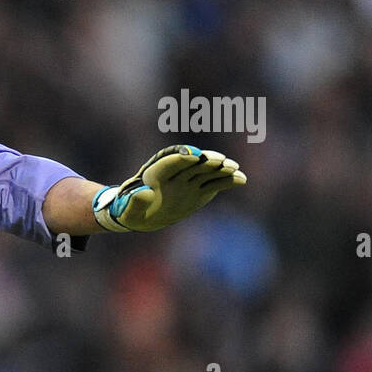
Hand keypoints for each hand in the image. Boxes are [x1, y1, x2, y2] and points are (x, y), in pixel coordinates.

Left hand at [92, 145, 246, 231]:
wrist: (143, 216)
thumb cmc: (131, 212)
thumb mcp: (129, 211)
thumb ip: (135, 202)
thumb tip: (143, 193)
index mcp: (156, 174)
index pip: (170, 162)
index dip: (181, 158)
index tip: (194, 156)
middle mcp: (175, 174)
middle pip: (192, 164)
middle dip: (205, 161)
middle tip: (220, 161)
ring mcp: (189, 181)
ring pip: (206, 172)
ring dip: (220, 169)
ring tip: (234, 169)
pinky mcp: (200, 190)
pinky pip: (215, 184)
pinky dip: (227, 181)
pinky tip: (241, 180)